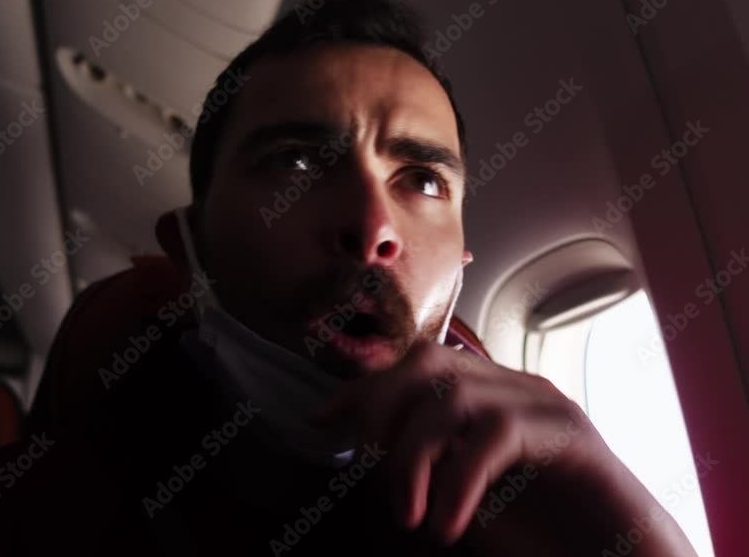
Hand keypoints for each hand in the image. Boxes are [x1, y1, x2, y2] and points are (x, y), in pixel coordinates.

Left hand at [314, 341, 697, 555]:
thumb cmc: (544, 532)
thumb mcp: (466, 493)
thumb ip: (430, 464)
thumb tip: (371, 453)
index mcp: (488, 396)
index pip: (415, 367)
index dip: (365, 388)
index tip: (322, 420)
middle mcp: (514, 389)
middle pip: (429, 362)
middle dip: (381, 404)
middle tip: (365, 460)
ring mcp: (545, 406)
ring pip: (453, 395)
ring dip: (413, 456)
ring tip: (408, 516)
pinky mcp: (571, 437)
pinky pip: (495, 435)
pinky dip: (458, 481)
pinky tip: (448, 526)